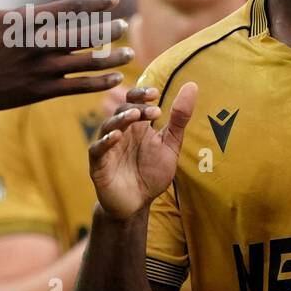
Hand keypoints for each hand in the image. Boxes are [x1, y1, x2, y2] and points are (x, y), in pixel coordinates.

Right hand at [0, 0, 133, 127]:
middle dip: (107, 31)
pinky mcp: (37, 93)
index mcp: (23, 21)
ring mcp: (37, 72)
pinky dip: (97, 83)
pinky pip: (74, 88)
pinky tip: (114, 79)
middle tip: (124, 25)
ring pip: (83, 64)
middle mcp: (35, 46)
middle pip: (82, 36)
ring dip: (109, 58)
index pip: (68, 8)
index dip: (94, 3)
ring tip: (128, 52)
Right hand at [88, 82, 196, 219]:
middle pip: (122, 110)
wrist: (137, 204)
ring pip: (108, 126)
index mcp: (136, 125)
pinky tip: (116, 136)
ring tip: (134, 116)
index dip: (141, 94)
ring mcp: (108, 147)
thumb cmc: (152, 173)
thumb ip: (179, 118)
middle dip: (136, 107)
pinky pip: (98, 149)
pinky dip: (106, 141)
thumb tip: (192, 85)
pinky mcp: (98, 164)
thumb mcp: (170, 145)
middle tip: (154, 110)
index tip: (155, 93)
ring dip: (121, 119)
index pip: (134, 100)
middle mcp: (120, 131)